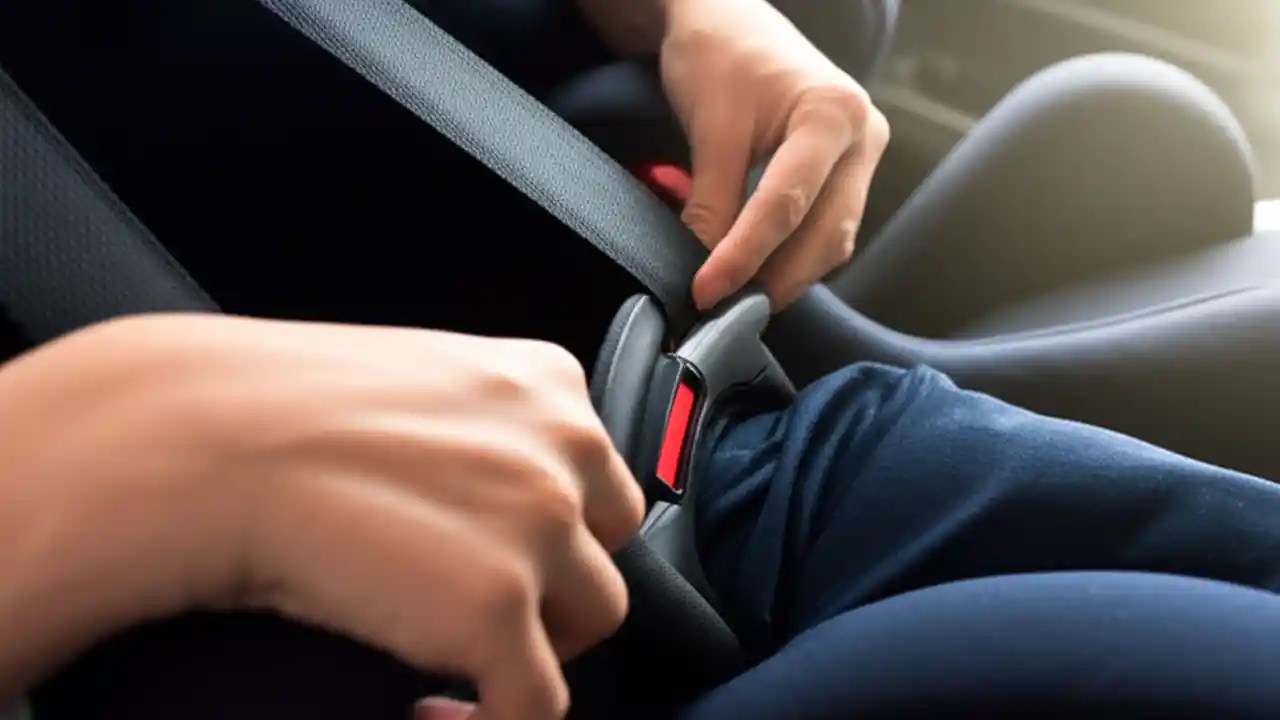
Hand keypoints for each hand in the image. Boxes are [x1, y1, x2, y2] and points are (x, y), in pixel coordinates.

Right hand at [0, 315, 644, 719]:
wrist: (204, 440)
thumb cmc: (282, 407)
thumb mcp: (421, 383)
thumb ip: (486, 428)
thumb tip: (494, 505)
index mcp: (547, 381)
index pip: (597, 470)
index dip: (558, 525)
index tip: (508, 556)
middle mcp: (563, 447)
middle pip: (609, 541)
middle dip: (557, 578)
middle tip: (483, 602)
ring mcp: (538, 527)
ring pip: (591, 618)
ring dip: (533, 642)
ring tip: (455, 655)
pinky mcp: (495, 609)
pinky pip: (535, 703)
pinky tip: (430, 713)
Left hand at [660, 0, 890, 309]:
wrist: (729, 21)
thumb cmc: (721, 55)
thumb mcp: (710, 128)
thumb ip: (711, 203)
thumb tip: (704, 270)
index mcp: (833, 113)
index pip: (786, 205)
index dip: (744, 256)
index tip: (706, 291)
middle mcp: (861, 137)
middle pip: (825, 232)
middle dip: (776, 279)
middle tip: (726, 312)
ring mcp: (861, 157)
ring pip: (832, 239)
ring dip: (787, 275)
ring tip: (738, 300)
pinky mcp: (847, 173)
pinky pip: (827, 229)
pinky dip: (794, 257)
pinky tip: (759, 274)